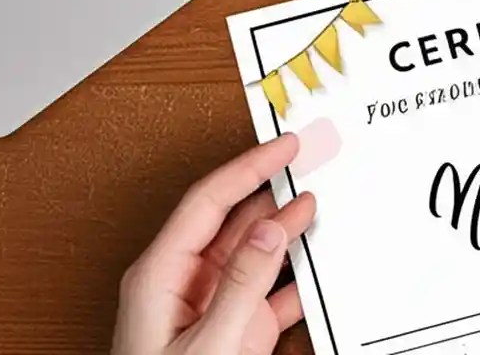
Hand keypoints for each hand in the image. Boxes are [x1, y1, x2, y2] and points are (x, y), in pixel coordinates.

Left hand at [112, 135, 316, 354]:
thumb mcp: (208, 343)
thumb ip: (241, 284)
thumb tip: (270, 228)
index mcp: (160, 275)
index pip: (209, 201)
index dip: (248, 166)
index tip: (284, 146)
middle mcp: (184, 283)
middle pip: (232, 219)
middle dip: (271, 188)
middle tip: (309, 161)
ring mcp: (209, 307)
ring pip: (253, 251)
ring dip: (286, 228)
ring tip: (319, 202)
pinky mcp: (233, 331)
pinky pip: (268, 291)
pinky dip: (294, 276)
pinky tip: (316, 263)